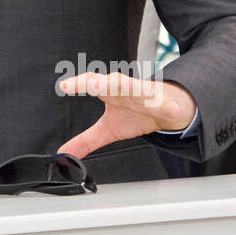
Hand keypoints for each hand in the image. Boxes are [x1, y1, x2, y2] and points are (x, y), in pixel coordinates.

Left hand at [55, 73, 195, 158]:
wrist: (167, 107)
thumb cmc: (135, 113)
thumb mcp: (108, 129)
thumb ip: (86, 140)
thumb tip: (64, 153)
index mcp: (110, 93)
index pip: (91, 84)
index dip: (78, 83)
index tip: (63, 85)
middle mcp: (125, 90)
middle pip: (112, 82)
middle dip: (102, 82)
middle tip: (91, 84)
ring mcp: (145, 96)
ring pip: (138, 89)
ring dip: (131, 87)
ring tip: (121, 85)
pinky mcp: (165, 105)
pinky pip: (166, 105)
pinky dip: (169, 107)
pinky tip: (172, 110)